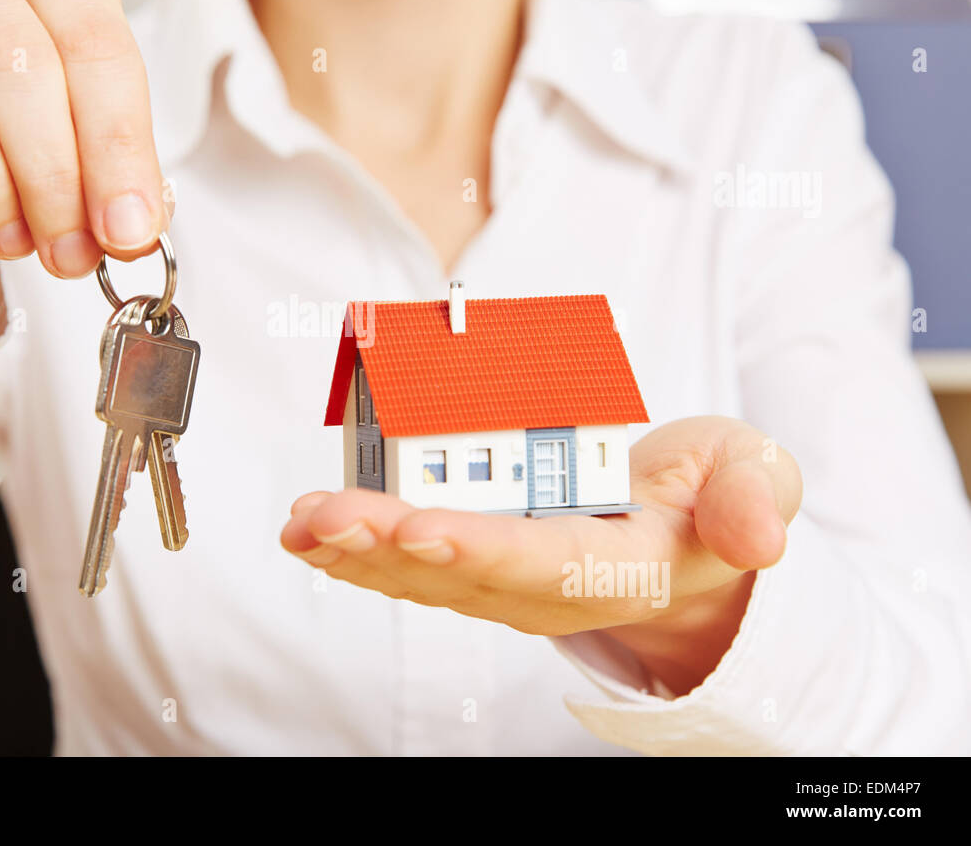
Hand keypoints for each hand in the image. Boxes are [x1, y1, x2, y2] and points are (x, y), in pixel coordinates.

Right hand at [0, 0, 166, 332]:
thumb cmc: (5, 150)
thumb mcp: (75, 159)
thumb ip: (108, 181)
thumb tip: (132, 229)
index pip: (96, 44)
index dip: (118, 146)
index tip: (128, 228)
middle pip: (20, 63)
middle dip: (54, 177)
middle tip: (69, 252)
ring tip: (12, 242)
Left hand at [281, 416, 801, 695]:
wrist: (682, 539)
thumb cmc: (711, 501)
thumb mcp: (756, 479)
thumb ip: (757, 499)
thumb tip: (761, 540)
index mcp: (614, 566)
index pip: (540, 561)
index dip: (479, 548)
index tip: (419, 527)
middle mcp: (547, 583)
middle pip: (459, 571)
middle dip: (385, 546)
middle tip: (323, 519)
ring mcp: (506, 577)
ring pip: (423, 573)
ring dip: (356, 551)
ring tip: (300, 524)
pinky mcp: (480, 560)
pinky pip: (413, 561)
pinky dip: (361, 547)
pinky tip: (313, 530)